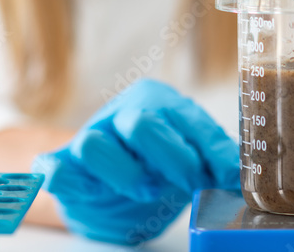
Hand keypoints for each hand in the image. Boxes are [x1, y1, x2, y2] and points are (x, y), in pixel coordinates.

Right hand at [32, 79, 239, 244]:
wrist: (112, 187)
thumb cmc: (157, 166)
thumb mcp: (190, 157)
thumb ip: (213, 160)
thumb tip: (240, 175)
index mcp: (156, 102)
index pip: (187, 118)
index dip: (210, 149)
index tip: (227, 176)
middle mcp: (121, 114)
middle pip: (141, 124)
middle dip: (172, 157)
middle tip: (190, 182)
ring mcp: (88, 139)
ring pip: (94, 145)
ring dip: (124, 174)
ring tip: (146, 190)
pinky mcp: (64, 166)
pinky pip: (53, 168)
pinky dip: (62, 178)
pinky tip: (83, 188)